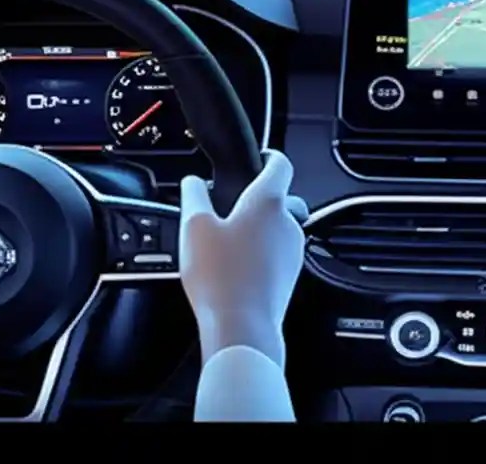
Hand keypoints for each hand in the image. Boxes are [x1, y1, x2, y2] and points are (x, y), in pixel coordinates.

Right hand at [179, 150, 304, 368]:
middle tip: (231, 205)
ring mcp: (293, 251)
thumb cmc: (220, 278)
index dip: (268, 156)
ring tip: (228, 240)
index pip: (281, 163)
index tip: (258, 158)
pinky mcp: (289, 275)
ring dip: (258, 227)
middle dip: (257, 198)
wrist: (241, 328)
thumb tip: (193, 181)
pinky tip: (236, 265)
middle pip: (279, 197)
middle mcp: (288, 223)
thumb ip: (193, 194)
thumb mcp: (193, 226)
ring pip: (279, 226)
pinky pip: (277, 253)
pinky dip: (261, 252)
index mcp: (268, 201)